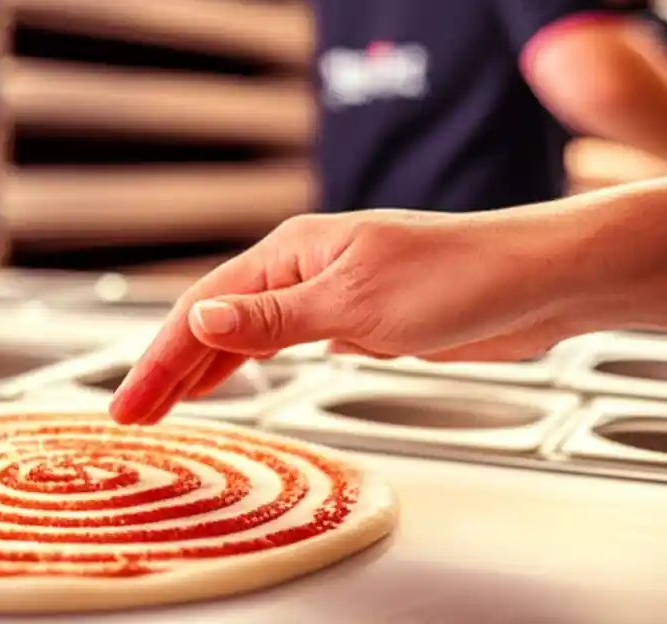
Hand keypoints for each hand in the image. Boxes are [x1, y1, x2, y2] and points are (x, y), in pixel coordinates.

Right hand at [108, 209, 586, 424]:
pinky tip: (237, 374)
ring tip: (167, 400)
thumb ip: (273, 317)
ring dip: (204, 365)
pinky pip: (285, 340)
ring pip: (248, 330)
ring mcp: (330, 291)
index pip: (204, 309)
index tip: (128, 403)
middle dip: (169, 366)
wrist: (538, 281)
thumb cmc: (461, 276)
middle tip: (131, 413)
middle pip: (217, 319)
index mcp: (292, 253)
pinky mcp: (359, 316)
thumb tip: (200, 316)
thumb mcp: (356, 303)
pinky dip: (251, 361)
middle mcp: (304, 268)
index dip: (159, 359)